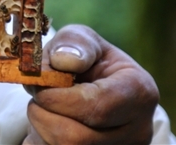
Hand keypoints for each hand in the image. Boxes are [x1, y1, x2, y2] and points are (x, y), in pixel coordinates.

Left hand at [24, 24, 158, 144]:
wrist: (92, 87)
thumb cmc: (87, 60)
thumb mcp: (83, 39)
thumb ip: (73, 43)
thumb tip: (64, 61)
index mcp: (139, 92)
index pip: (96, 106)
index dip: (57, 97)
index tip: (37, 85)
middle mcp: (138, 130)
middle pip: (77, 138)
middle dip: (43, 113)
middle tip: (35, 95)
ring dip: (40, 127)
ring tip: (42, 107)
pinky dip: (42, 139)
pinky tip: (47, 124)